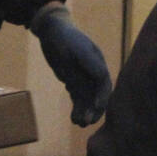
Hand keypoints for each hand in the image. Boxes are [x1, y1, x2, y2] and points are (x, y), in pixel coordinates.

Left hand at [31, 5, 111, 125]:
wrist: (52, 32)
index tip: (97, 107)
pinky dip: (77, 109)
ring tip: (79, 123)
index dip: (102, 95)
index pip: (104, 82)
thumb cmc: (65, 37)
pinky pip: (78, 98)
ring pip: (88, 99)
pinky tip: (73, 119)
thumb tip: (102, 75)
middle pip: (98, 94)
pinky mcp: (75, 82)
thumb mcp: (76, 47)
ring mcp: (84, 77)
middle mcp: (93, 72)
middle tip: (88, 121)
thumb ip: (88, 60)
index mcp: (97, 62)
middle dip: (95, 109)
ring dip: (85, 112)